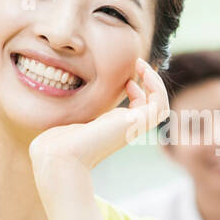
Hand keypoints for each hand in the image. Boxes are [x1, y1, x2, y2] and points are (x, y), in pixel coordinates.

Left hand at [28, 57, 168, 180]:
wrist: (61, 155)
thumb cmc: (59, 141)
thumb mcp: (75, 120)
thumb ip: (80, 111)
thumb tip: (68, 101)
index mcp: (115, 129)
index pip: (138, 111)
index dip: (138, 93)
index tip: (127, 81)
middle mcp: (127, 129)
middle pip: (153, 109)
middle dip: (150, 86)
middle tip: (139, 66)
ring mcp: (133, 127)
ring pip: (160, 106)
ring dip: (155, 83)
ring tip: (142, 64)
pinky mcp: (135, 123)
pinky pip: (159, 102)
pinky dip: (156, 85)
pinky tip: (142, 72)